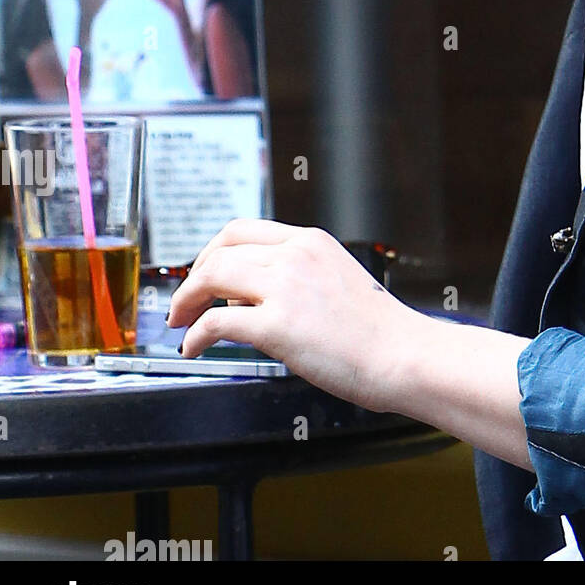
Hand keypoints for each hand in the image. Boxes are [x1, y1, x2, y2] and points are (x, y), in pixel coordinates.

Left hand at [164, 218, 433, 413]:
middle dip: (192, 276)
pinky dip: (195, 335)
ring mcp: (286, 287)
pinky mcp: (278, 325)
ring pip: (212, 277)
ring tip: (182, 323)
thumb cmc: (378, 330)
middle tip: (185, 302)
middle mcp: (296, 255)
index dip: (211, 252)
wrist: (403, 354)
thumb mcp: (337, 279)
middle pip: (221, 250)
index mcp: (311, 242)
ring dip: (186, 301)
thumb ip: (297, 277)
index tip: (203, 274)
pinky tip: (194, 348)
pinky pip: (216, 323)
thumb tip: (250, 297)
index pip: (243, 230)